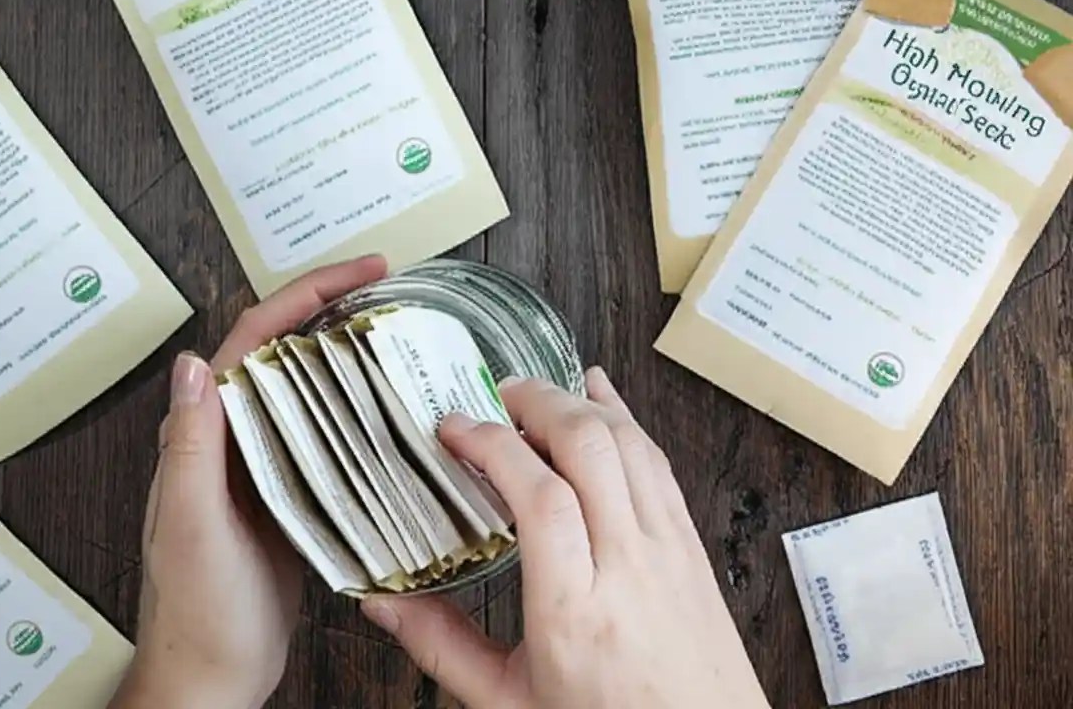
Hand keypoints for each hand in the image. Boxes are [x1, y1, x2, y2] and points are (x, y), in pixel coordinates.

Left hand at [111, 256, 387, 708]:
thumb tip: (194, 364)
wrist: (213, 675)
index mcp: (204, 435)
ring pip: (304, 388)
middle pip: (280, 351)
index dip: (303, 296)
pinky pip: (322, 435)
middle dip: (329, 307)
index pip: (251, 340)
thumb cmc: (196, 612)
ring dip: (342, 351)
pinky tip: (388, 409)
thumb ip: (192, 448)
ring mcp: (261, 466)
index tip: (360, 272)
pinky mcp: (288, 496)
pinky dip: (352, 407)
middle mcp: (230, 440)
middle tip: (387, 287)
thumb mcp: (192, 528)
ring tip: (394, 331)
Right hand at [361, 369, 769, 708]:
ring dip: (578, 403)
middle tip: (492, 398)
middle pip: (589, 448)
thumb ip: (442, 648)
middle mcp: (628, 567)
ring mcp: (667, 549)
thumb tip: (385, 603)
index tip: (454, 429)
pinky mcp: (690, 545)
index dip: (493, 446)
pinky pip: (659, 462)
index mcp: (574, 611)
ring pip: (628, 443)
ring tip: (533, 396)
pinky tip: (600, 397)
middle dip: (535, 403)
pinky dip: (625, 418)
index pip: (540, 498)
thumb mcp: (509, 702)